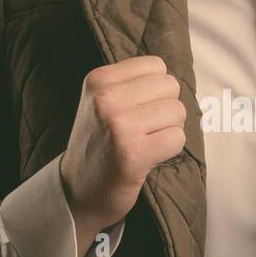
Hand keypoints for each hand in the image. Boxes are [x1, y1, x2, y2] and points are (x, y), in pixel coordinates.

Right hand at [60, 56, 185, 256]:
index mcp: (98, 80)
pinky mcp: (134, 154)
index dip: (155, 90)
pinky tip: (148, 157)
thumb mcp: (100, 101)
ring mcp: (119, 126)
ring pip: (177, 111)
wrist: (78, 190)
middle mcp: (106, 99)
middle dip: (165, 108)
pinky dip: (170, 150)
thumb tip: (173, 76)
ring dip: (169, 129)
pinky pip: (177, 138)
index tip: (137, 110)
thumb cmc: (99, 142)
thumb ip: (132, 83)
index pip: (156, 66)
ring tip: (145, 142)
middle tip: (144, 129)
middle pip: (170, 86)